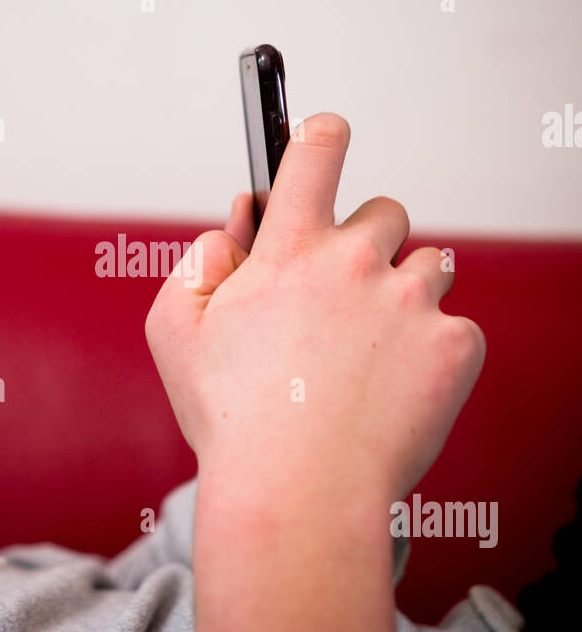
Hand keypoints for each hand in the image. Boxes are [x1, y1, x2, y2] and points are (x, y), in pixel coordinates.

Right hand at [146, 113, 484, 511]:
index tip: (327, 137)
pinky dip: (434, 355)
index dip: (321, 137)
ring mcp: (410, 301)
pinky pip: (457, 329)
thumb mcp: (175, 333)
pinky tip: (396, 392)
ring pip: (429, 267)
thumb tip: (239, 223)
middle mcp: (355, 261)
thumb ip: (199, 262)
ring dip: (406, 296)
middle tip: (342, 305)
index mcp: (288, 249)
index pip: (316, 150)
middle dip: (367, 248)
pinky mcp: (453, 346)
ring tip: (371, 356)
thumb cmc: (233, 421)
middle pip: (386, 213)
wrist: (298, 494)